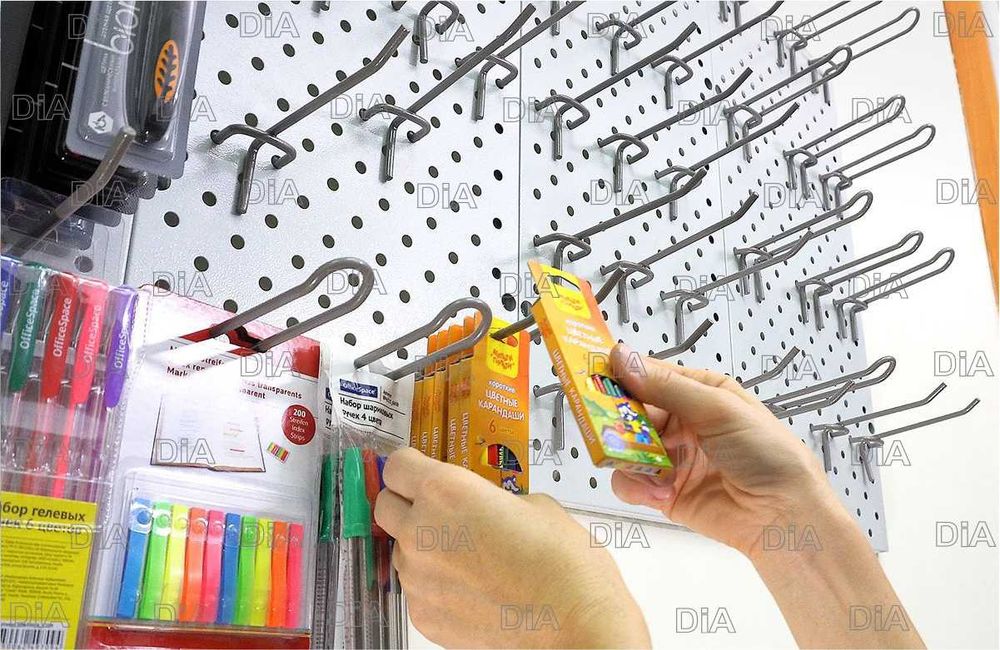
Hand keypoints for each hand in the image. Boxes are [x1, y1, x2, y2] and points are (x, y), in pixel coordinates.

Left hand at [375, 447, 650, 647]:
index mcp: (446, 491)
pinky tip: (473, 586)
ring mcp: (418, 578)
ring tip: (467, 555)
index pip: (398, 466)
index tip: (420, 468)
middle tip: (438, 509)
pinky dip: (436, 584)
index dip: (411, 465)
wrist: (575, 624)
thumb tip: (484, 507)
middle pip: (386, 506)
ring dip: (423, 546)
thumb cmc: (564, 564)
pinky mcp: (424, 616)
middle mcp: (421, 532)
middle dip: (407, 503)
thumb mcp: (534, 504)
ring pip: (402, 550)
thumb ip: (492, 499)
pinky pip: (417, 589)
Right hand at [608, 343, 838, 559]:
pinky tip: (659, 494)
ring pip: (625, 448)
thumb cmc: (766, 454)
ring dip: (628, 458)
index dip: (620, 376)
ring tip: (647, 471)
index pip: (648, 375)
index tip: (591, 377)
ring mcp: (671, 457)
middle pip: (630, 412)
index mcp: (699, 392)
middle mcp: (682, 422)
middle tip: (604, 428)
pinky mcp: (663, 491)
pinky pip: (631, 482)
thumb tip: (620, 356)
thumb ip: (666, 386)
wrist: (784, 519)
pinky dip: (637, 487)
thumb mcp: (719, 409)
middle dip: (617, 421)